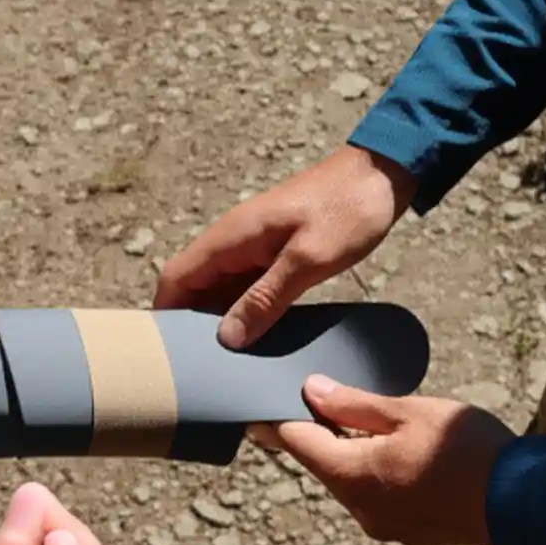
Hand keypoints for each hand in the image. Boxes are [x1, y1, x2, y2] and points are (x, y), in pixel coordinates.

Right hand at [155, 145, 415, 348]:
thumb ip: (265, 298)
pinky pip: (244, 287)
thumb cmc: (347, 210)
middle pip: (193, 288)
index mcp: (231, 238)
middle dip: (189, 327)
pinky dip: (243, 312)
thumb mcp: (309, 259)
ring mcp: (251, 247)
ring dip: (218, 322)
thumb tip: (226, 338)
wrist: (382, 174)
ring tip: (223, 365)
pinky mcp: (272, 253)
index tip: (164, 356)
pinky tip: (255, 341)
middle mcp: (232, 242)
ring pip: (219, 291)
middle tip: (197, 370)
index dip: (164, 316)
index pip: (176, 279)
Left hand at [258, 375, 514, 544]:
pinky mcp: (409, 532)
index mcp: (350, 476)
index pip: (297, 444)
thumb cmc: (467, 449)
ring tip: (360, 423)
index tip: (259, 406)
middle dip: (316, 435)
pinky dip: (375, 474)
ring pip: (350, 483)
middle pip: (321, 465)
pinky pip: (377, 498)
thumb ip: (354, 404)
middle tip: (313, 402)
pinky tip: (395, 453)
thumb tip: (312, 391)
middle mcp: (359, 508)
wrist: (526, 501)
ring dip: (348, 455)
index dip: (277, 420)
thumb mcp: (407, 412)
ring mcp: (384, 526)